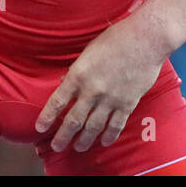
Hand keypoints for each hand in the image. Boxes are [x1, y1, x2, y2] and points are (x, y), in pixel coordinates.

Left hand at [35, 13, 169, 152]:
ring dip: (84, 140)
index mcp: (79, 74)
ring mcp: (110, 99)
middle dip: (63, 136)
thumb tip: (65, 82)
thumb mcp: (89, 51)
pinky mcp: (128, 103)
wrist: (145, 39)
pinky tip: (104, 141)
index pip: (57, 101)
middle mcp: (92, 90)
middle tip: (57, 146)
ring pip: (94, 127)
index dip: (47, 116)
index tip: (40, 127)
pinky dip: (109, 136)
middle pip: (74, 120)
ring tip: (78, 147)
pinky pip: (116, 125)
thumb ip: (77, 70)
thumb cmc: (116, 39)